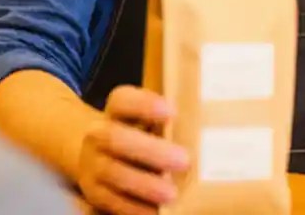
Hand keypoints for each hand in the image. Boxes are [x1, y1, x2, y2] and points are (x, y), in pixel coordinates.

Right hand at [76, 86, 190, 214]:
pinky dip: (134, 208)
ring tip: (172, 194)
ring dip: (143, 184)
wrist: (97, 159)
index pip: (122, 100)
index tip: (172, 112)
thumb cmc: (138, 137)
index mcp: (115, 112)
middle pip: (116, 138)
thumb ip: (168, 124)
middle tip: (184, 160)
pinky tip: (157, 211)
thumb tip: (212, 126)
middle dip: (150, 150)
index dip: (144, 104)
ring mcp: (92, 165)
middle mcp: (98, 135)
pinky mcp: (93, 193)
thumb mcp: (146, 123)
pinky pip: (111, 201)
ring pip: (113, 172)